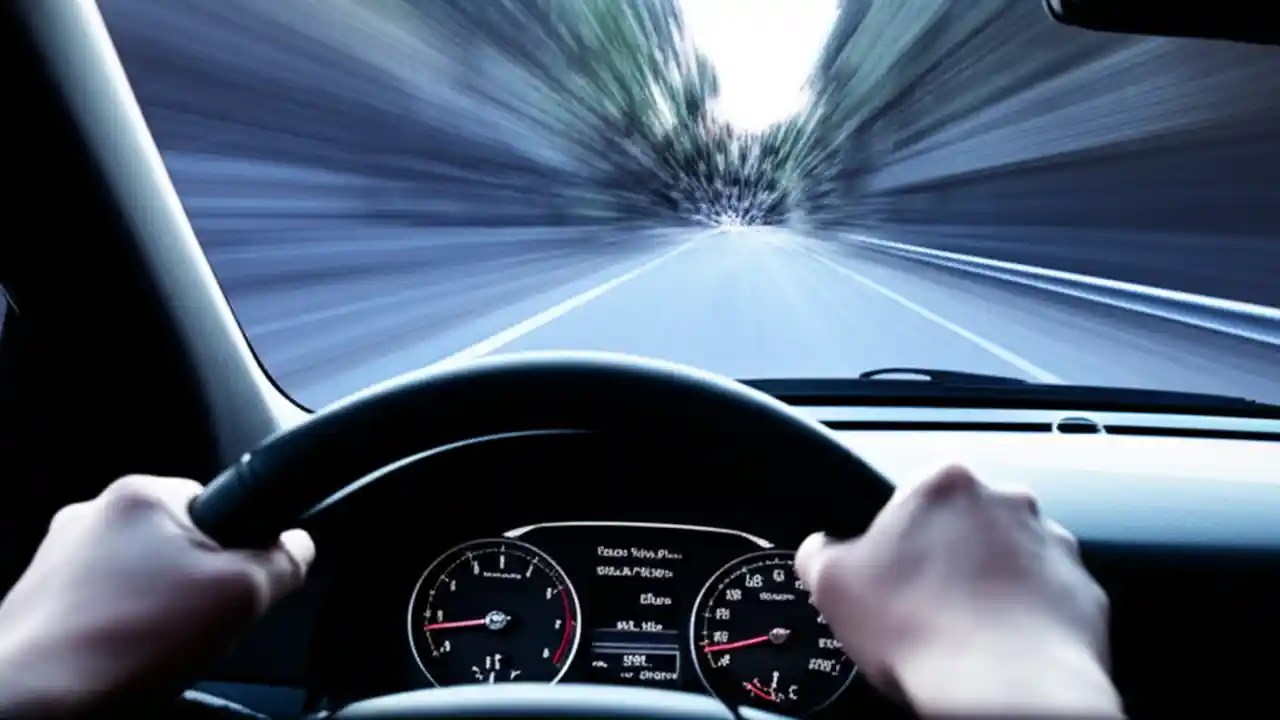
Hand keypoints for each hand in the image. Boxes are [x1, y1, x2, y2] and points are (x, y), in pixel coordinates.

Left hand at [0, 475, 313, 716]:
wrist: (37, 701)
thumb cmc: (124, 645)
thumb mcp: (242, 595)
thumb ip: (284, 561)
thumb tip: (298, 548)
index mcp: (141, 495)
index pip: (221, 504)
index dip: (241, 550)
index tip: (236, 586)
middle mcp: (92, 516)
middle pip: (182, 545)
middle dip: (198, 586)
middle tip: (200, 625)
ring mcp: (60, 560)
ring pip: (144, 581)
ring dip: (160, 612)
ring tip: (158, 648)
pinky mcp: (43, 603)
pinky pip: (109, 610)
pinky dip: (125, 633)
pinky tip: (129, 659)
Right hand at [796, 465, 1122, 718]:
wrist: (1007, 690)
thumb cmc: (920, 630)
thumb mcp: (832, 585)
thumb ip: (819, 553)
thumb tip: (818, 551)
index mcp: (943, 483)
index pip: (910, 494)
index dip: (894, 537)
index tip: (888, 573)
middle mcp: (1006, 501)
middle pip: (963, 524)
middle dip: (945, 557)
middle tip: (922, 604)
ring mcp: (1052, 544)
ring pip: (1008, 559)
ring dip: (988, 584)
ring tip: (963, 632)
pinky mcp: (1084, 590)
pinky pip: (1046, 598)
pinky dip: (1025, 617)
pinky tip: (999, 647)